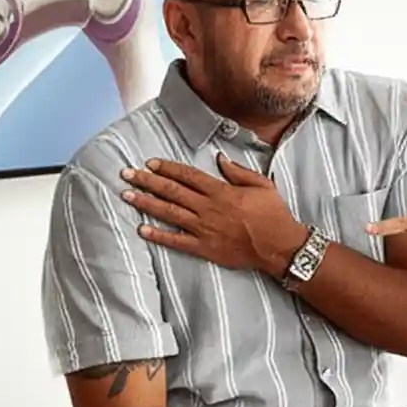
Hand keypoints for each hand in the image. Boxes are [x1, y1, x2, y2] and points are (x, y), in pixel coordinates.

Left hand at [119, 153, 307, 271]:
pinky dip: (158, 236)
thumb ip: (239, 171)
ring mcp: (204, 228)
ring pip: (169, 213)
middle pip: (172, 191)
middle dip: (147, 181)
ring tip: (127, 195)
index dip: (167, 168)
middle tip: (127, 174)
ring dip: (146, 203)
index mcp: (221, 191)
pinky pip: (177, 241)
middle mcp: (209, 207)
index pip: (188, 175)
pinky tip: (142, 230)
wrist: (279, 246)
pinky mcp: (205, 248)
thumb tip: (219, 158)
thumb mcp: (262, 184)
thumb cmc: (273, 214)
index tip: (150, 163)